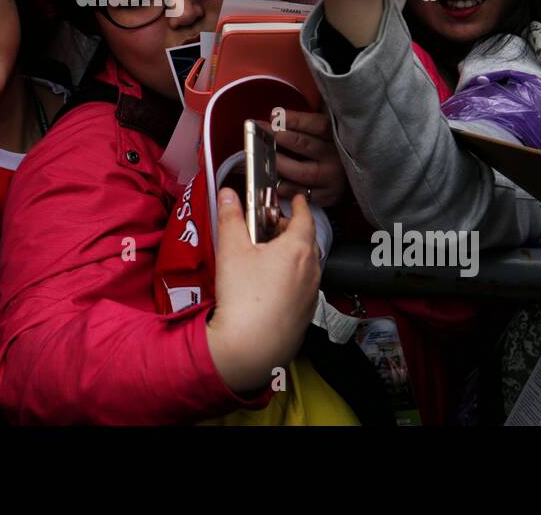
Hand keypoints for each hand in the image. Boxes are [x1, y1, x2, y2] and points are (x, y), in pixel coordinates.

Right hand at [205, 189, 320, 392]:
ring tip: (269, 256)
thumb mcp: (231, 249)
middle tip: (271, 226)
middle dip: (291, 230)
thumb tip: (228, 194)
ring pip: (306, 265)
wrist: (251, 347)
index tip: (297, 199)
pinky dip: (292, 278)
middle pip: (306, 241)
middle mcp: (312, 270)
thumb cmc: (244, 295)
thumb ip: (231, 217)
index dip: (300, 205)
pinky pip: (303, 287)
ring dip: (293, 255)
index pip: (305, 218)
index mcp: (298, 248)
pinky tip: (271, 286)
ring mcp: (311, 294)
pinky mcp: (306, 314)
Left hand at [265, 110, 347, 206]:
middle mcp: (336, 159)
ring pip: (300, 171)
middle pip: (305, 145)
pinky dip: (281, 185)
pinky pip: (297, 192)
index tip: (275, 115)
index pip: (318, 125)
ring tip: (261, 154)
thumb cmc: (331, 151)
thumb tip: (275, 117)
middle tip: (263, 132)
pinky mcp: (324, 197)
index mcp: (338, 138)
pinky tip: (268, 177)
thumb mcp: (326, 134)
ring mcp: (330, 180)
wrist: (350, 179)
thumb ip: (305, 125)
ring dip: (277, 161)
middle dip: (280, 136)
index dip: (295, 119)